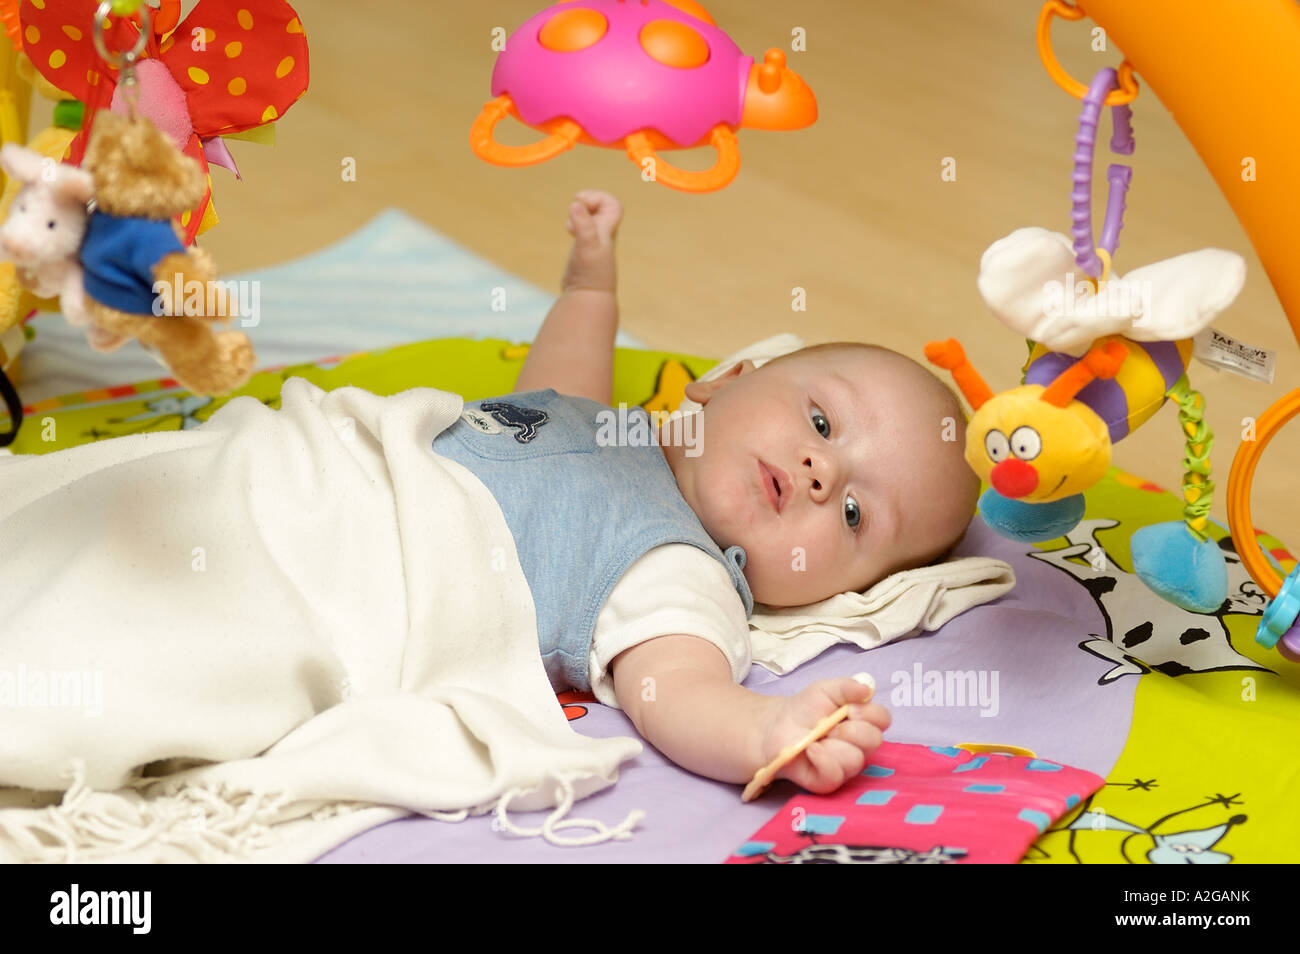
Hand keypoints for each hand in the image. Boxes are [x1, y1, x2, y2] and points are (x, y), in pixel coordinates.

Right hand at [561, 190, 622, 293]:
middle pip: (603, 209)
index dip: (598, 197)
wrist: (588, 299)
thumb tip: (576, 203)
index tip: (581, 202)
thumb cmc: (591, 274)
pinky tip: (569, 231)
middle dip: (588, 202)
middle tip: (576, 204)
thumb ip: (583, 224)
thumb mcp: (587, 245)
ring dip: (581, 213)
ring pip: (592, 220)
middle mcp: (603, 237)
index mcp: (607, 232)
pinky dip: (576, 225)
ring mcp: (594, 244)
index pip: (613, 206)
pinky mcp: (584, 252)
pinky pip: (584, 231)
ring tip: (571, 222)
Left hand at [759, 676, 889, 794]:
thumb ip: (846, 687)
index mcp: (863, 721)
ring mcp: (846, 765)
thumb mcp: (824, 690)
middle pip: (874, 741)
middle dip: (851, 730)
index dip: (870, 714)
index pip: (883, 719)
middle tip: (830, 724)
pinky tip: (811, 750)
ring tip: (816, 738)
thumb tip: (867, 688)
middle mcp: (859, 745)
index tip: (850, 709)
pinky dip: (823, 760)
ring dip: (834, 745)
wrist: (777, 727)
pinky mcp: (829, 780)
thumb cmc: (805, 709)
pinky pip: (836, 774)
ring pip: (855, 759)